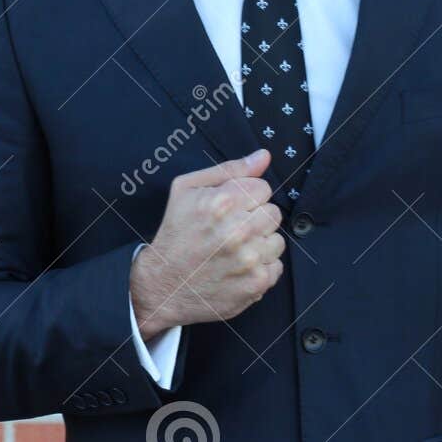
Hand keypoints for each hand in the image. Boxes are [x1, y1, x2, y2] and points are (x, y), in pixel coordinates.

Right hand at [129, 148, 285, 338]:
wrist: (164, 285)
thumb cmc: (176, 234)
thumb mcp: (187, 190)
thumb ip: (229, 170)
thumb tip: (263, 156)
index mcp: (221, 203)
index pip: (263, 187)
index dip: (247, 197)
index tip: (232, 208)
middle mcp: (238, 230)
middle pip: (274, 212)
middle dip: (255, 219)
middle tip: (232, 230)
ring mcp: (249, 259)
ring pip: (277, 240)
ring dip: (260, 244)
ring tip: (234, 250)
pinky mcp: (256, 283)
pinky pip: (276, 266)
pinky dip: (260, 268)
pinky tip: (238, 267)